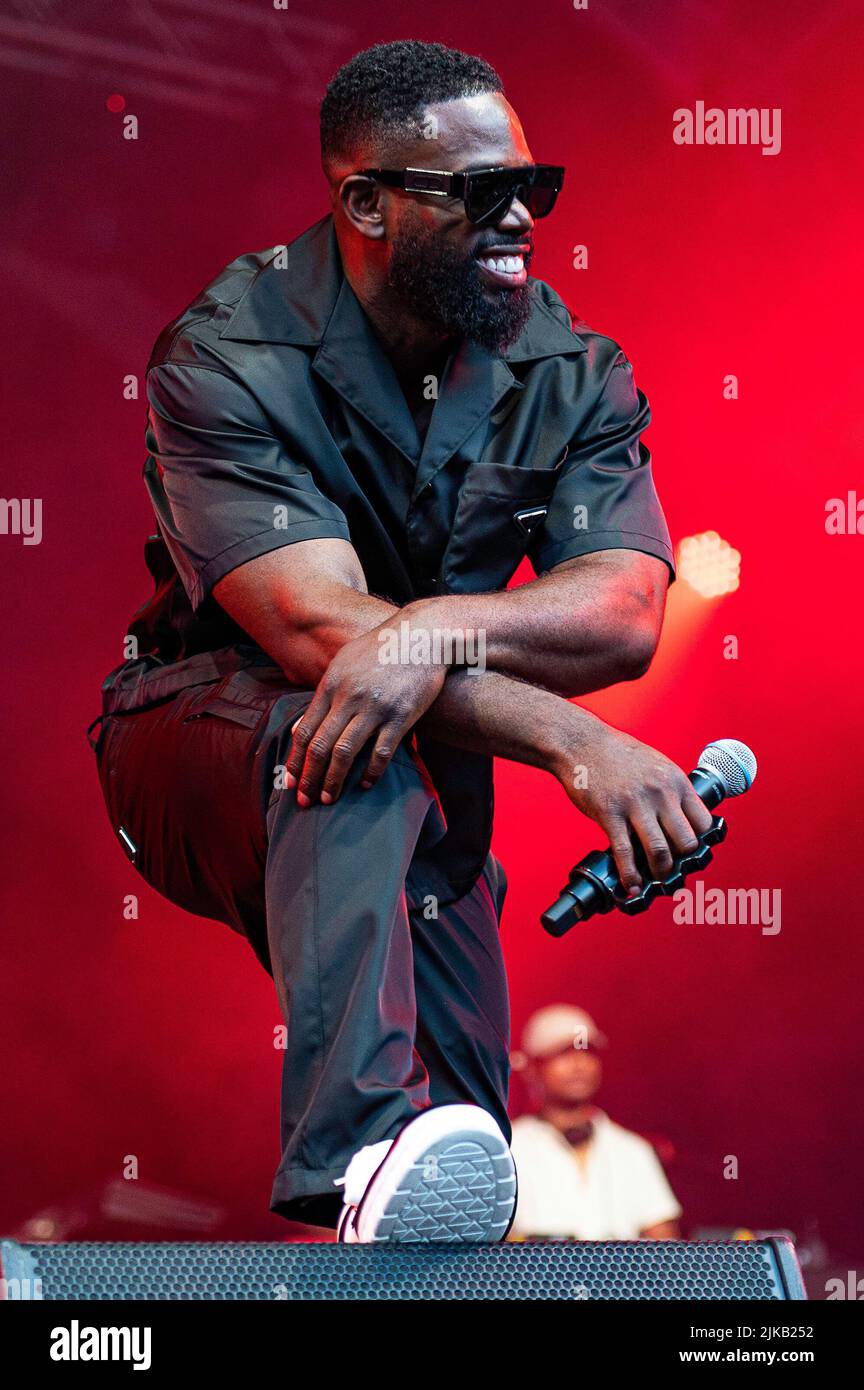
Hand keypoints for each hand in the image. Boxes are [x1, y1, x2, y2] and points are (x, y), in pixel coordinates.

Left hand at [284, 623, 446, 805]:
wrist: (421, 635)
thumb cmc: (380, 649)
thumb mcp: (344, 663)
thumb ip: (323, 695)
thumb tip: (302, 726)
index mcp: (331, 685)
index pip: (305, 731)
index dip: (295, 761)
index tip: (289, 782)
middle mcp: (349, 697)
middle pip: (320, 746)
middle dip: (308, 778)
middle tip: (304, 801)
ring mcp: (375, 708)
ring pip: (345, 753)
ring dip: (333, 781)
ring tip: (328, 800)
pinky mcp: (401, 716)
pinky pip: (381, 752)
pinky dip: (371, 773)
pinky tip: (364, 785)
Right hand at [554, 719, 713, 895]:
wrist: (581, 742)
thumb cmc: (617, 753)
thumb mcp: (655, 765)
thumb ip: (669, 791)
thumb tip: (678, 819)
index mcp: (675, 781)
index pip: (703, 822)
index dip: (700, 844)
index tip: (692, 854)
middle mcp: (660, 793)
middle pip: (686, 841)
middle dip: (682, 863)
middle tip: (675, 871)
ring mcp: (635, 804)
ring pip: (660, 851)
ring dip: (660, 872)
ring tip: (656, 880)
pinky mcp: (610, 814)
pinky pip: (625, 852)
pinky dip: (630, 875)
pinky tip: (631, 885)